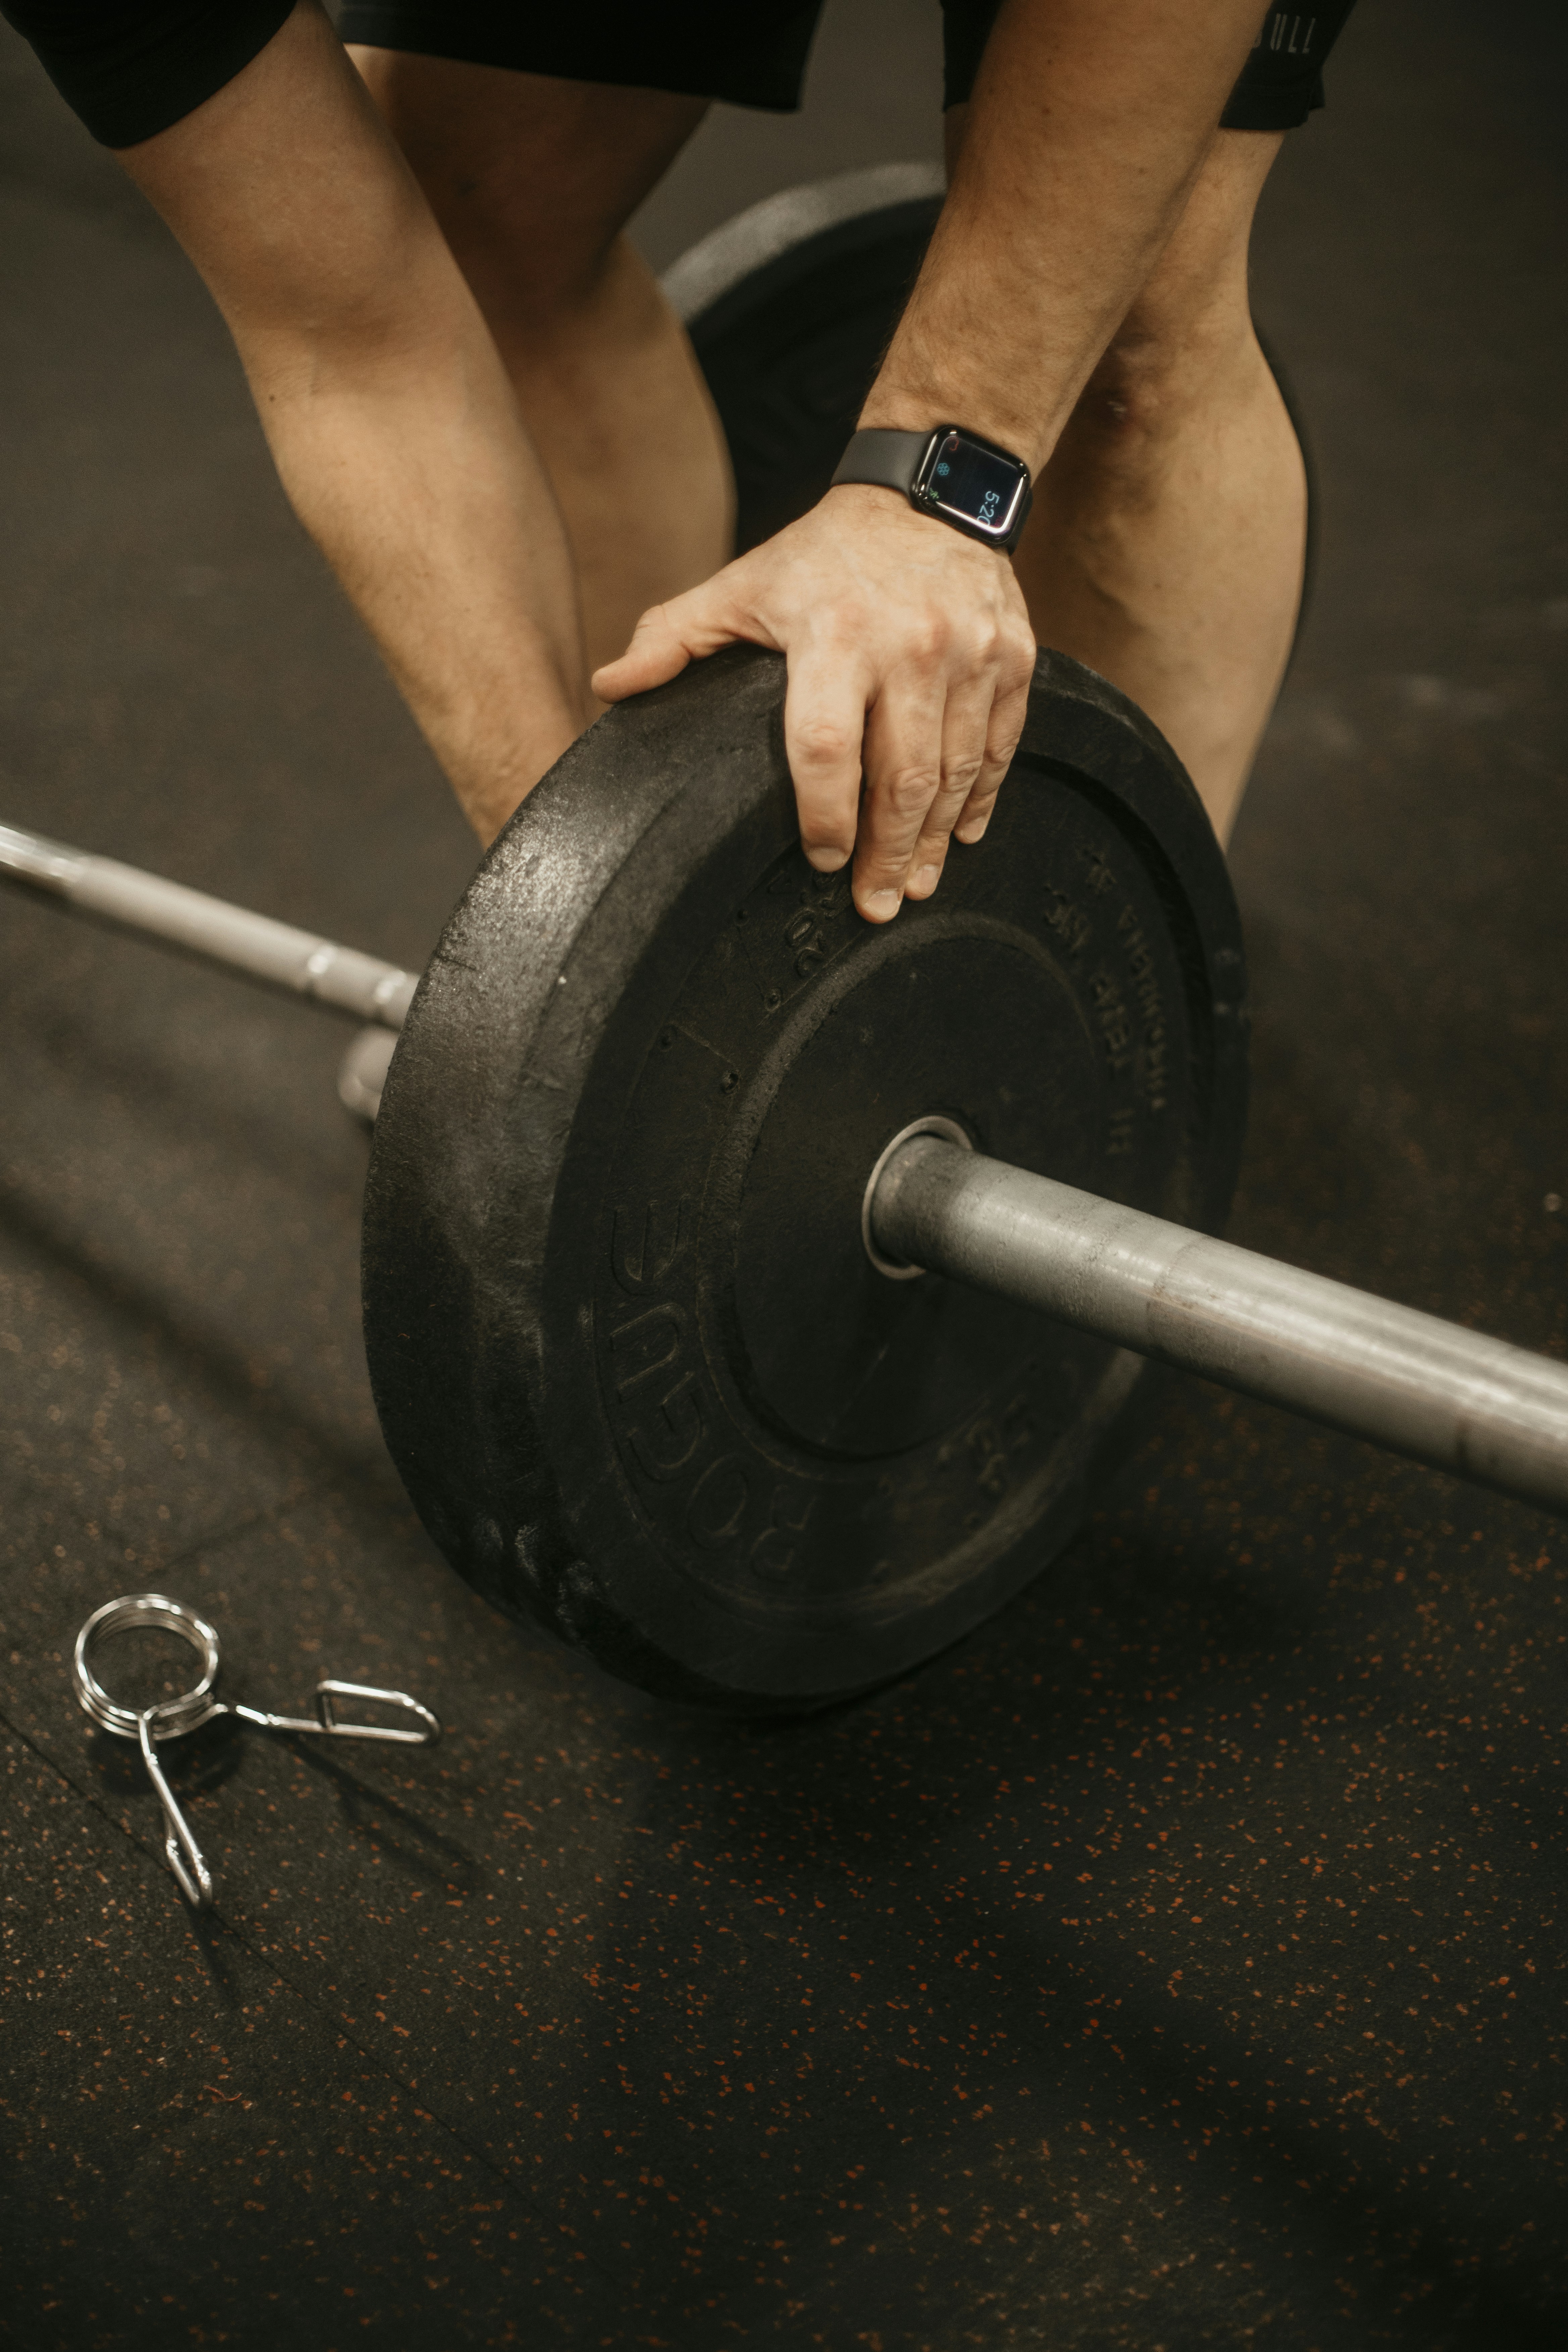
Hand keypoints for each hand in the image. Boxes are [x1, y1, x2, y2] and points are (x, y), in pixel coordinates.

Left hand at [591, 486, 1036, 921]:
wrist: (930, 488)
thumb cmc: (824, 553)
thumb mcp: (741, 584)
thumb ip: (672, 637)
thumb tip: (609, 688)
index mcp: (835, 635)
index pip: (826, 748)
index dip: (824, 816)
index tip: (821, 859)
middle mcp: (912, 646)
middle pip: (901, 778)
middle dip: (887, 855)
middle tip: (876, 906)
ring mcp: (972, 653)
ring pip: (957, 772)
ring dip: (933, 840)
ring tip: (915, 884)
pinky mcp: (1015, 657)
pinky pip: (1002, 744)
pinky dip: (982, 796)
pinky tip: (959, 833)